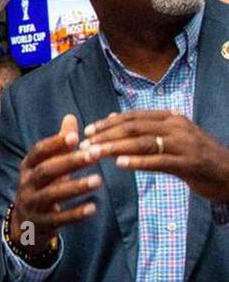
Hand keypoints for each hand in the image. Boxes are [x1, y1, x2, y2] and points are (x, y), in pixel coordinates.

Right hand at [10, 114, 101, 255]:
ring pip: (51, 194)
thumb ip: (60, 145)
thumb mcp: (47, 166)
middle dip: (69, 162)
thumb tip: (71, 117)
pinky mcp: (42, 223)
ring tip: (98, 180)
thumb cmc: (42, 188)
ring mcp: (32, 204)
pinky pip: (58, 218)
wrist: (25, 224)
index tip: (75, 136)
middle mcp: (27, 184)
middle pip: (45, 171)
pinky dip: (75, 214)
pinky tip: (93, 208)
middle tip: (95, 154)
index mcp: (28, 167)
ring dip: (75, 187)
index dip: (55, 144)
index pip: (38, 152)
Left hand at [82, 110, 228, 201]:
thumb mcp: (172, 137)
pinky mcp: (188, 164)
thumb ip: (145, 128)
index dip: (109, 123)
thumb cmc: (197, 156)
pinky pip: (158, 161)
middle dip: (106, 135)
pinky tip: (119, 165)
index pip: (134, 116)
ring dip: (114, 148)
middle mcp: (177, 127)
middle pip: (134, 127)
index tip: (88, 131)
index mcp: (172, 118)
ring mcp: (183, 144)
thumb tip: (113, 117)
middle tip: (84, 144)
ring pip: (142, 143)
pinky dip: (137, 162)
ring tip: (94, 154)